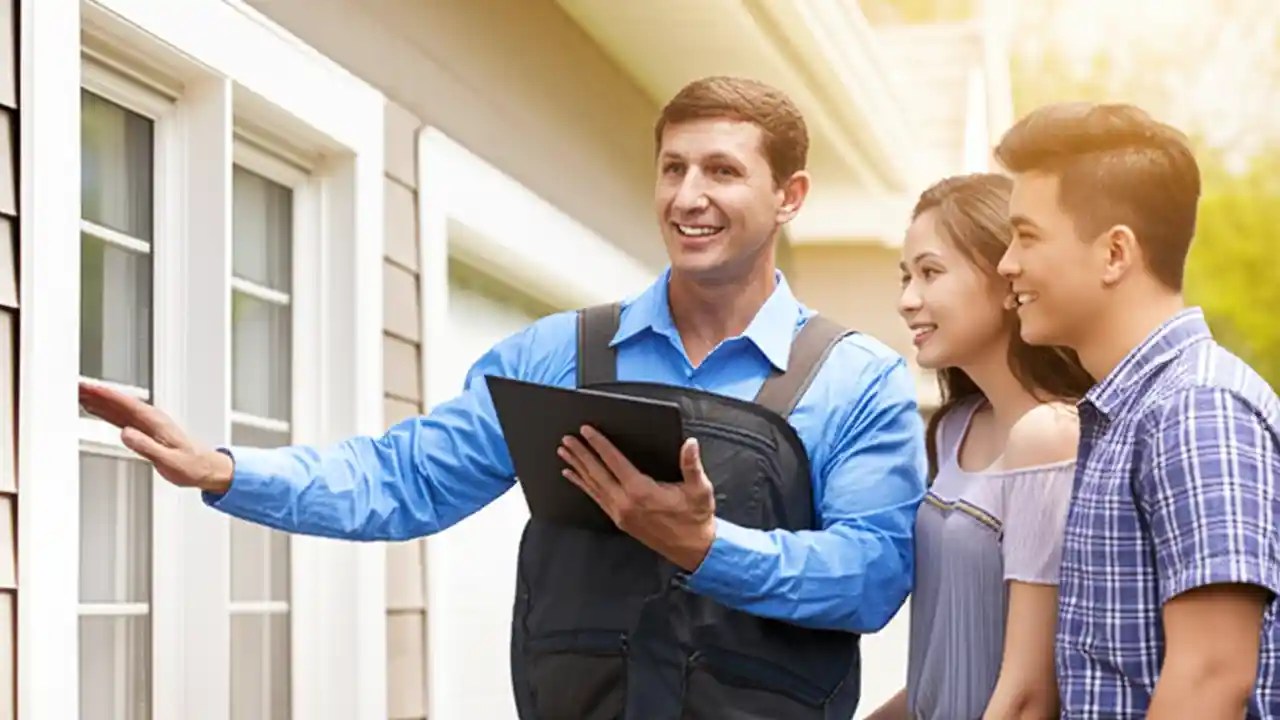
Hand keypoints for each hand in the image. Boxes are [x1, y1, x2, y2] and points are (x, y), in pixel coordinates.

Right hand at [79, 381, 234, 493]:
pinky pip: (120, 417)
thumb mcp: (169, 460)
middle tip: (76, 386)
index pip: (126, 404)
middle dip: (97, 393)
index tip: (89, 387)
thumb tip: (126, 433)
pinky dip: (106, 412)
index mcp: (156, 422)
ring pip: (118, 408)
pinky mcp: (145, 431)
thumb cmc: (191, 465)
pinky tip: (95, 410)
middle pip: (119, 402)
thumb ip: (146, 446)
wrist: (205, 468)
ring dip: (99, 400)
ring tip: (79, 394)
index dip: (106, 395)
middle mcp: (151, 419)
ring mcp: (148, 424)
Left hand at [558, 425, 715, 570]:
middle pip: (597, 473)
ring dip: (578, 468)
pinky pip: (596, 499)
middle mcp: (626, 503)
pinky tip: (574, 477)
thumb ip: (691, 465)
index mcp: (642, 492)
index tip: (587, 431)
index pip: (615, 462)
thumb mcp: (699, 489)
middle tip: (567, 439)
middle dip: (581, 454)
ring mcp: (620, 513)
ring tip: (564, 454)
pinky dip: (583, 486)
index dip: (599, 445)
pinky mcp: (620, 520)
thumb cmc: (696, 518)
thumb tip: (690, 444)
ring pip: (593, 486)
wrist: (694, 549)